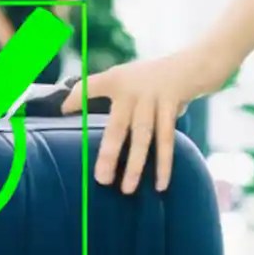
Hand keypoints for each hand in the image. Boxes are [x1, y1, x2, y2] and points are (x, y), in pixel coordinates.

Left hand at [61, 45, 231, 193]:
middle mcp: (132, 88)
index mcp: (116, 80)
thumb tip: (73, 113)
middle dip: (109, 155)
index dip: (75, 98)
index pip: (89, 87)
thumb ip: (104, 94)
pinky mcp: (171, 107)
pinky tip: (160, 184)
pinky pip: (167, 140)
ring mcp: (153, 98)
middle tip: (101, 179)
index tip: (62, 112)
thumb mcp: (126, 78)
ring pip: (143, 137)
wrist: (191, 65)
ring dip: (136, 165)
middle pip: (117, 127)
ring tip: (127, 189)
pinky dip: (164, 164)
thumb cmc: (150, 79)